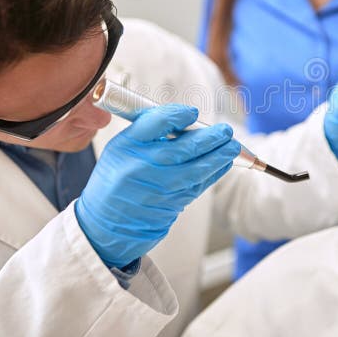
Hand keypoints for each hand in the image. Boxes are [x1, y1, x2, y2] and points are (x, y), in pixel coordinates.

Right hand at [75, 104, 240, 268]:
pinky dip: (214, 173)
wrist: (105, 223)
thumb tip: (184, 118)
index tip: (193, 112)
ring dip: (218, 157)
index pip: (155, 123)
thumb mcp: (121, 148)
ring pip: (195, 170)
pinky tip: (225, 163)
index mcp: (126, 146)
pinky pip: (197, 185)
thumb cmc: (116, 178)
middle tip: (225, 131)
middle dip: (210, 138)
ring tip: (232, 146)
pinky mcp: (170, 205)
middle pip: (182, 148)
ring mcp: (157, 189)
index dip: (178, 115)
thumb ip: (148, 132)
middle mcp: (141, 167)